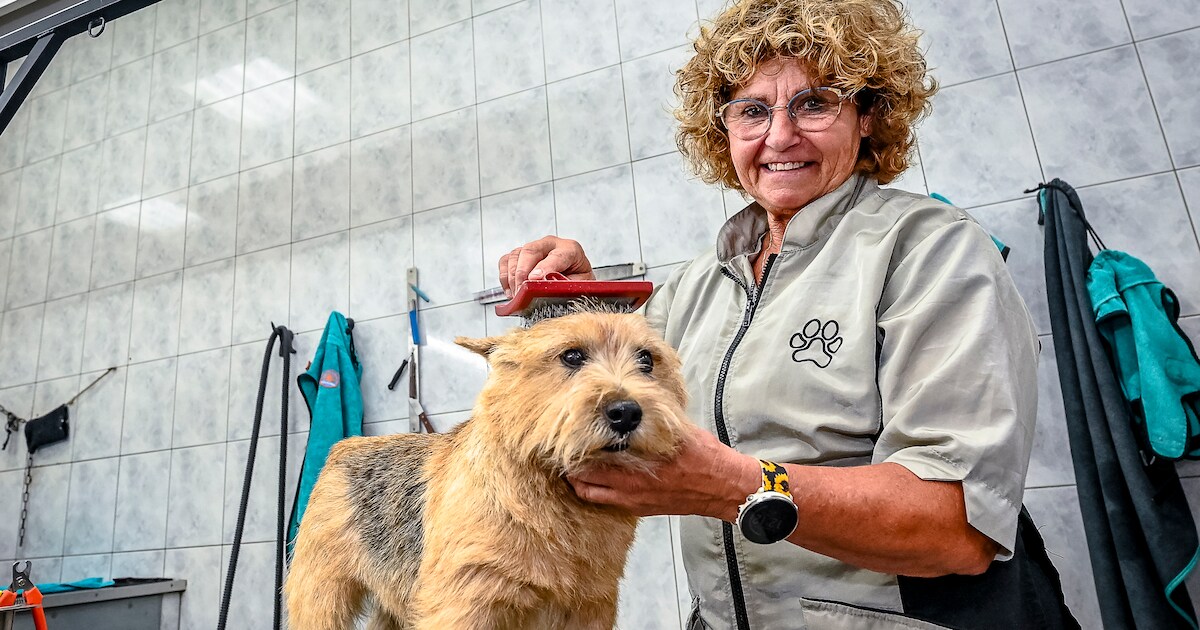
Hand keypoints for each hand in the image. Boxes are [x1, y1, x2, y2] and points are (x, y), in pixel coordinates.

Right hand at [498, 236, 595, 296]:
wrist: (574, 281)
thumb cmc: (577, 283)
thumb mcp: (580, 286)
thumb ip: (566, 285)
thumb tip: (547, 288)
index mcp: (570, 249)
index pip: (557, 255)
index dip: (545, 268)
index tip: (534, 280)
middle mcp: (551, 244)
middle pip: (530, 251)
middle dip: (522, 273)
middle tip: (521, 291)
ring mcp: (534, 247)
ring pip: (516, 255)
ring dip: (512, 277)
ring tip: (517, 295)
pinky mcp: (520, 254)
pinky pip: (505, 260)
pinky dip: (504, 276)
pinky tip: (511, 289)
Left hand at [568, 426, 759, 519]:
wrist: (722, 486)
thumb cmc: (702, 455)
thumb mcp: (676, 428)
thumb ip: (650, 419)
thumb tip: (633, 400)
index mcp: (637, 466)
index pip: (591, 462)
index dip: (574, 449)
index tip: (566, 435)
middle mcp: (630, 487)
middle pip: (583, 482)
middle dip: (571, 467)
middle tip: (565, 451)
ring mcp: (633, 501)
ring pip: (591, 495)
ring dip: (581, 481)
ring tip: (577, 466)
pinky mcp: (640, 510)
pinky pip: (607, 502)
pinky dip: (597, 491)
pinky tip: (599, 478)